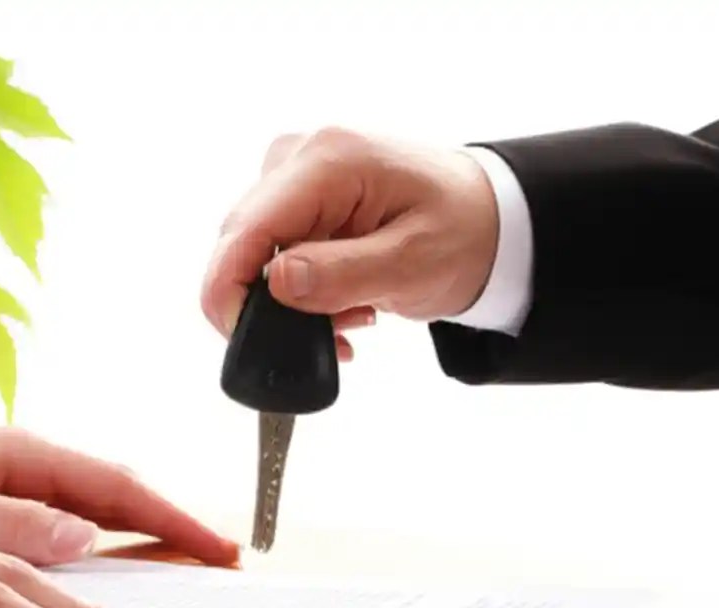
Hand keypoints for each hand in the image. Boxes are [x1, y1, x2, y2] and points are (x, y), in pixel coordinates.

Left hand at [0, 427, 238, 566]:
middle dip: (170, 527)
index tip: (218, 545)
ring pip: (93, 517)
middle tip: (220, 563)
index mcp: (19, 454)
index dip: (172, 516)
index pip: (116, 486)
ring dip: (139, 542)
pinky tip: (112, 571)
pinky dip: (96, 552)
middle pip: (116, 499)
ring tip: (183, 570)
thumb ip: (10, 522)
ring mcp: (12, 490)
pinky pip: (60, 534)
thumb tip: (85, 535)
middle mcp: (24, 469)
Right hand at [201, 128, 499, 359]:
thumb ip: (342, 274)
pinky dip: (298, 289)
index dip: (228, 290)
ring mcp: (292, 175)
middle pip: (240, 244)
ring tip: (353, 315)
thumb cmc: (465, 230)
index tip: (243, 340)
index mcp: (327, 161)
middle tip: (331, 335)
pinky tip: (342, 303)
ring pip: (252, 255)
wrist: (490, 216)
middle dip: (269, 303)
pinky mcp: (293, 197)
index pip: (245, 229)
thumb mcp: (414, 262)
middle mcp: (298, 157)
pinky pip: (270, 253)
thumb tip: (274, 283)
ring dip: (289, 301)